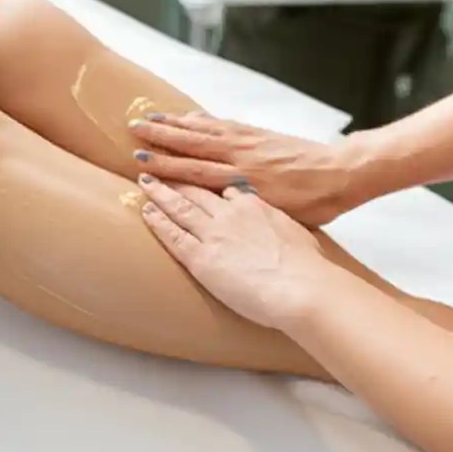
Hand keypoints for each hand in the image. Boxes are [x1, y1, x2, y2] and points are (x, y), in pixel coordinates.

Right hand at [129, 112, 365, 226]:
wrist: (342, 173)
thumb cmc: (314, 204)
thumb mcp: (278, 215)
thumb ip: (247, 209)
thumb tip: (223, 211)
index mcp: (244, 183)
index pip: (196, 172)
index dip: (166, 167)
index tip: (140, 162)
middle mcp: (242, 158)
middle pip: (194, 144)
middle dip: (162, 137)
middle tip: (133, 129)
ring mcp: (250, 142)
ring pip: (206, 130)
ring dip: (177, 123)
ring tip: (152, 117)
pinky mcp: (260, 134)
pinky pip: (224, 124)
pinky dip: (203, 119)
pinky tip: (189, 116)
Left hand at [136, 175, 334, 328]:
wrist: (301, 285)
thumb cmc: (308, 267)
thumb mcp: (297, 234)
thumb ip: (280, 227)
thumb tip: (283, 233)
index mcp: (255, 205)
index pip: (227, 188)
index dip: (210, 180)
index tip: (200, 172)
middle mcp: (230, 213)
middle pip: (198, 189)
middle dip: (178, 177)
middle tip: (161, 166)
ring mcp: (214, 233)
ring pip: (180, 206)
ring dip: (160, 191)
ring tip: (144, 180)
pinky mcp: (201, 258)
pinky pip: (173, 235)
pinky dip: (157, 221)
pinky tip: (146, 211)